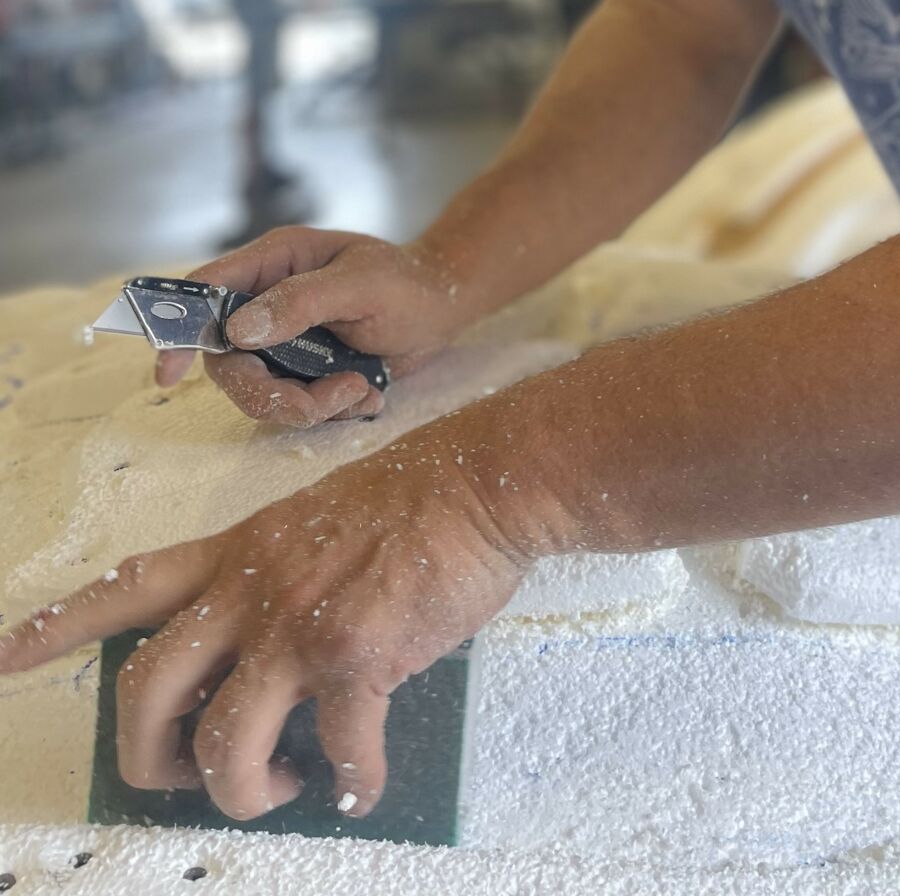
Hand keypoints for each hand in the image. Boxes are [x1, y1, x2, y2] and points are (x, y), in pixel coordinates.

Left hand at [0, 421, 525, 820]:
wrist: (480, 479)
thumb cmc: (415, 496)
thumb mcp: (314, 519)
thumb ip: (274, 577)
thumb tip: (266, 656)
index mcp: (240, 552)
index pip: (128, 586)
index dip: (60, 627)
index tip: (6, 657)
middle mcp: (253, 590)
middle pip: (146, 690)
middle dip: (147, 758)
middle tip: (180, 778)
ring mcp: (299, 625)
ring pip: (221, 745)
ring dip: (242, 791)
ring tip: (279, 785)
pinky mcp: (358, 659)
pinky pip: (335, 757)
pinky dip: (347, 786)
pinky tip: (362, 784)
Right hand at [153, 227, 471, 427]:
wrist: (442, 309)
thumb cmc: (405, 281)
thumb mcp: (361, 283)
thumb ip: (303, 301)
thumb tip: (239, 330)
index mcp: (274, 263)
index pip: (206, 292)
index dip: (178, 330)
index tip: (169, 373)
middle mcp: (267, 303)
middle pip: (229, 362)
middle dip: (269, 394)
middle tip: (316, 403)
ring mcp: (283, 342)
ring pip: (260, 393)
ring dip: (308, 406)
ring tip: (358, 389)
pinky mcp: (302, 373)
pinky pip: (294, 407)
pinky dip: (329, 411)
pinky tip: (366, 391)